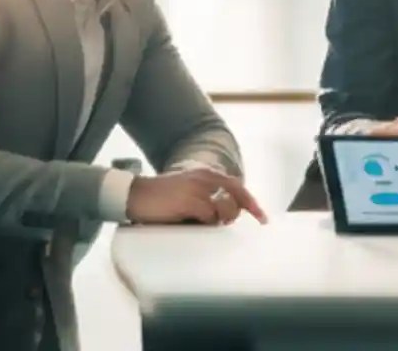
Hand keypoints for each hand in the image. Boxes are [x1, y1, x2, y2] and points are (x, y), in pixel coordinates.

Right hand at [126, 168, 267, 225]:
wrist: (135, 195)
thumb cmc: (162, 199)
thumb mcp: (189, 193)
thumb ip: (208, 199)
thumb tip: (226, 217)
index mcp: (207, 174)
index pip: (237, 187)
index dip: (252, 204)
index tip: (262, 220)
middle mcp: (205, 177)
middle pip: (236, 197)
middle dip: (234, 213)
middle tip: (223, 223)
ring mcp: (198, 188)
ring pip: (225, 207)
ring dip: (219, 219)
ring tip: (203, 223)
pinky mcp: (189, 201)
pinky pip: (209, 215)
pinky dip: (206, 223)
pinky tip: (192, 223)